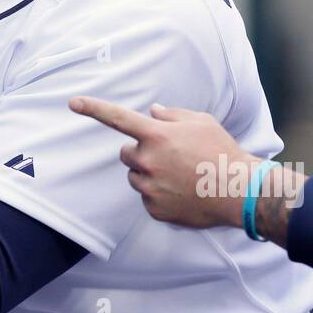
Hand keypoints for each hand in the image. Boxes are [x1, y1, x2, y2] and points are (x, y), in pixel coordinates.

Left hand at [68, 97, 259, 227]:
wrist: (239, 192)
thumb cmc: (221, 152)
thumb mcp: (201, 122)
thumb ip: (171, 115)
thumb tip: (152, 112)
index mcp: (157, 136)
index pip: (117, 118)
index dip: (93, 108)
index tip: (73, 102)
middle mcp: (148, 161)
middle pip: (126, 153)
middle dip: (141, 152)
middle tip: (169, 155)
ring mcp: (150, 188)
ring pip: (136, 176)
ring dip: (149, 174)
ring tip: (180, 175)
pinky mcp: (155, 209)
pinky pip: (147, 198)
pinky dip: (159, 194)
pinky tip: (182, 192)